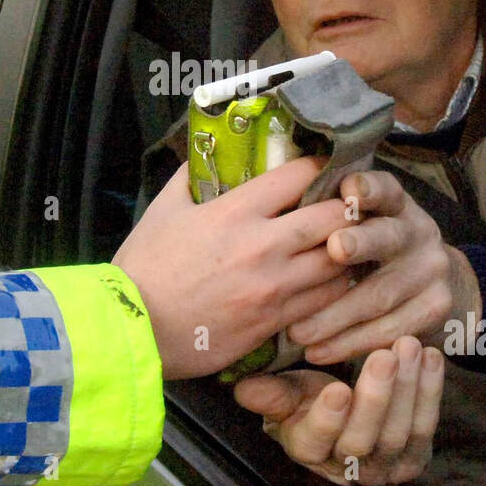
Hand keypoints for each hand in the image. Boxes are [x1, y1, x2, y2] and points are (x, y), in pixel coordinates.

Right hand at [114, 159, 355, 378]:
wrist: (133, 329)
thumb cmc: (144, 268)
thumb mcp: (162, 211)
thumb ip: (187, 180)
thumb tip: (202, 157)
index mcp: (236, 212)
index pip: (298, 176)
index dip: (319, 167)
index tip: (326, 167)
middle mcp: (263, 245)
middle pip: (333, 218)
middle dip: (348, 209)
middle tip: (352, 207)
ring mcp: (273, 286)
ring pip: (338, 262)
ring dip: (347, 252)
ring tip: (349, 246)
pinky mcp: (274, 321)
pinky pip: (323, 302)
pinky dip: (333, 289)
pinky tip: (331, 282)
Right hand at [234, 337, 444, 485]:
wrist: (351, 418)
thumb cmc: (311, 400)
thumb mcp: (288, 393)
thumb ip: (271, 393)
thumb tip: (245, 389)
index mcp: (308, 450)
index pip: (315, 442)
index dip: (327, 419)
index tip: (337, 388)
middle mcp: (347, 467)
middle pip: (364, 439)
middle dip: (377, 397)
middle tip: (386, 355)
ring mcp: (385, 465)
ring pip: (400, 433)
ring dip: (408, 389)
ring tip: (410, 346)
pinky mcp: (415, 455)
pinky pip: (426, 426)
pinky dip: (431, 391)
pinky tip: (431, 357)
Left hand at [287, 170, 480, 364]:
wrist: (435, 285)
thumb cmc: (374, 250)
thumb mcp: (363, 224)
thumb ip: (332, 217)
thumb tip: (281, 214)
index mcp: (395, 205)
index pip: (384, 189)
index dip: (370, 188)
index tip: (349, 188)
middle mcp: (418, 232)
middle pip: (388, 237)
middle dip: (361, 243)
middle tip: (334, 249)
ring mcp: (431, 271)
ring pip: (381, 294)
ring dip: (337, 315)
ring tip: (298, 332)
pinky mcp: (434, 308)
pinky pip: (389, 330)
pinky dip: (350, 343)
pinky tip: (319, 352)